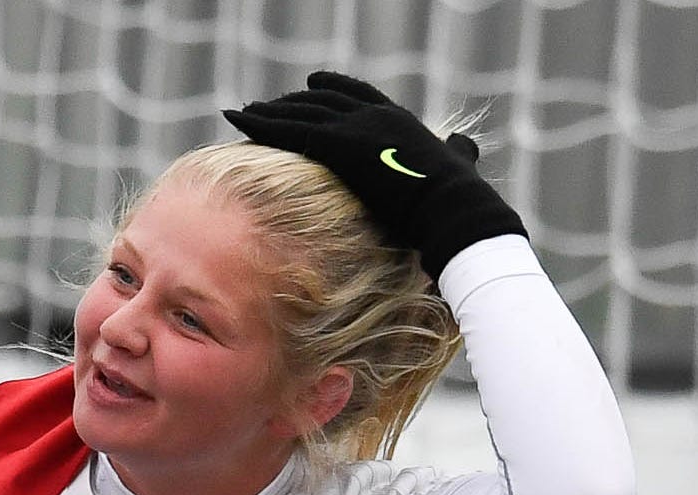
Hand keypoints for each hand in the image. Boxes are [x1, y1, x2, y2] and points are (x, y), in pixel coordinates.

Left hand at [223, 71, 522, 276]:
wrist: (452, 206)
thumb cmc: (458, 199)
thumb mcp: (459, 164)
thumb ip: (456, 151)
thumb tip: (461, 145)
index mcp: (399, 119)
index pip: (359, 94)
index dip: (332, 88)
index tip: (312, 84)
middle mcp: (376, 115)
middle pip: (322, 100)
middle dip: (291, 101)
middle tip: (263, 104)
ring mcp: (357, 126)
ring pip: (301, 111)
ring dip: (267, 110)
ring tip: (241, 111)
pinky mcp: (340, 144)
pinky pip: (288, 129)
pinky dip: (258, 121)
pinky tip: (236, 118)